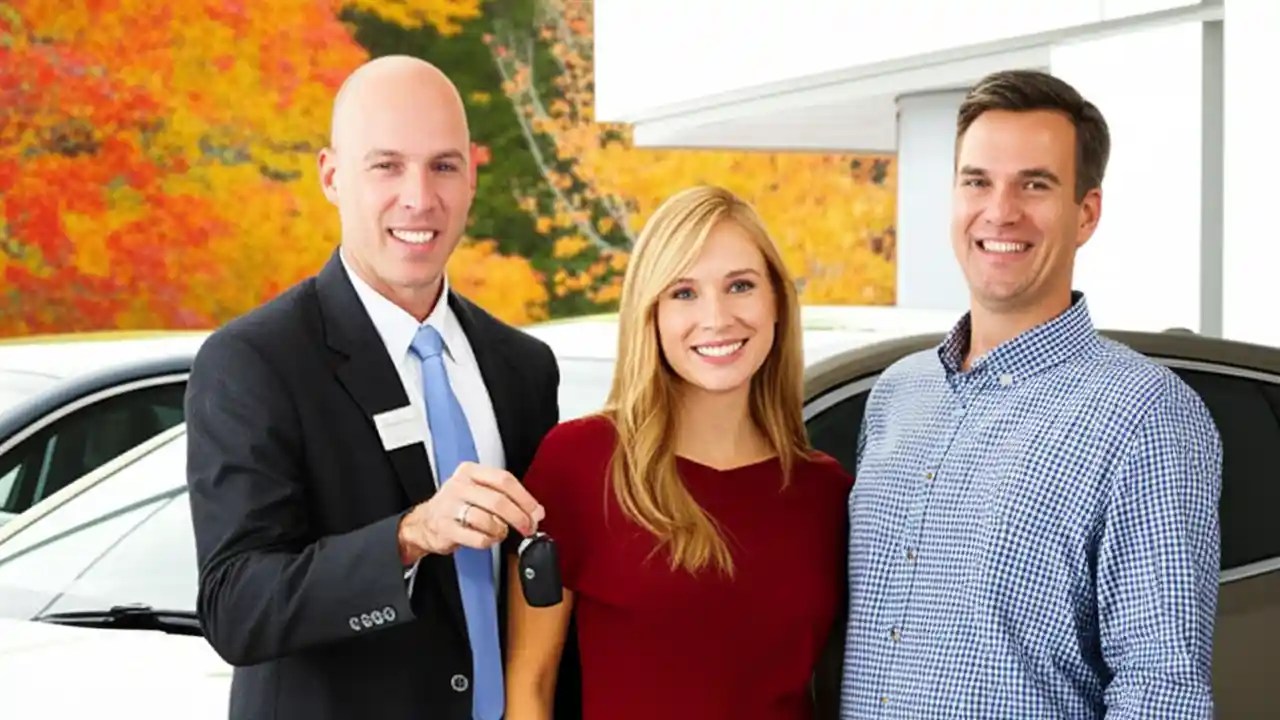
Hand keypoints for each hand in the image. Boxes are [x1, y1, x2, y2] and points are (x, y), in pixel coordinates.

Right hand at [397, 462, 544, 563]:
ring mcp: (450, 507)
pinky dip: (488, 541)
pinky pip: (477, 537)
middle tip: (528, 527)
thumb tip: (536, 512)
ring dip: (501, 530)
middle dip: (519, 517)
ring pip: (488, 520)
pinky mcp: (445, 528)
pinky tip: (487, 539)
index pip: (504, 480)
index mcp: (470, 472)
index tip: (536, 512)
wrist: (424, 523)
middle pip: (498, 501)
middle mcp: (459, 486)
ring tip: (500, 532)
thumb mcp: (478, 491)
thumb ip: (507, 497)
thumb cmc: (457, 506)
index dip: (524, 498)